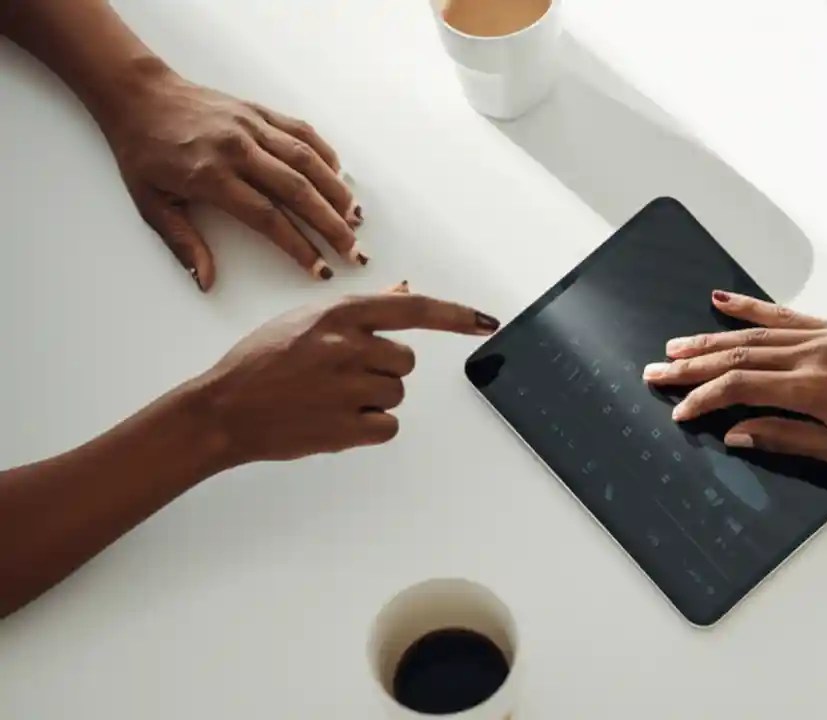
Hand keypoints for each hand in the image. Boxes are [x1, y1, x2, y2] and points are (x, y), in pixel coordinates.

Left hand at [97, 70, 360, 290]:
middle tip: (354, 252)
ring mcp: (252, 126)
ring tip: (357, 219)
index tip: (320, 269)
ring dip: (337, 192)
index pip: (267, 217)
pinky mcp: (260, 111)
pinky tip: (340, 178)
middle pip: (298, 191)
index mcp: (211, 176)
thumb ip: (182, 244)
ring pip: (307, 161)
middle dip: (331, 225)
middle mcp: (238, 149)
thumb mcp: (151, 204)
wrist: (139, 95)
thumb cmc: (143, 152)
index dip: (299, 246)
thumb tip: (206, 282)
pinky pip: (302, 132)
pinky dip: (325, 155)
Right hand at [194, 283, 500, 467]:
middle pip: (406, 361)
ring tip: (330, 399)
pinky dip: (370, 429)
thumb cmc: (259, 362)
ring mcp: (347, 388)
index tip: (486, 322)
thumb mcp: (306, 320)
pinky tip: (335, 421)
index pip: (413, 309)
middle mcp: (347, 347)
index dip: (455, 316)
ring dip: (374, 400)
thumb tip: (404, 290)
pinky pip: (388, 427)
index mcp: (338, 315)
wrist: (222, 410)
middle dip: (383, 370)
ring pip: (397, 394)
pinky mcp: (346, 428)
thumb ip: (360, 310)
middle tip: (341, 376)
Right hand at [642, 291, 826, 463]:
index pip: (739, 387)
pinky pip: (784, 315)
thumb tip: (737, 433)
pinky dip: (750, 307)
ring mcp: (823, 336)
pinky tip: (722, 301)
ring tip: (676, 346)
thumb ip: (786, 437)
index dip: (703, 398)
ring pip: (753, 334)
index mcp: (812, 389)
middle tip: (656, 372)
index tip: (680, 410)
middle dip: (691, 365)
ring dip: (709, 339)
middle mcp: (813, 354)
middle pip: (736, 356)